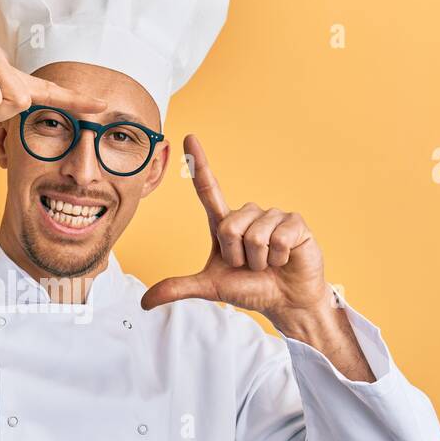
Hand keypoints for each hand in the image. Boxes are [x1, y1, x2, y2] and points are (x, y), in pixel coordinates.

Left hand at [140, 135, 332, 320]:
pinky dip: (279, 257)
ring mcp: (272, 216)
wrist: (285, 301)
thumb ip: (179, 288)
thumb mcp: (211, 288)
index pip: (208, 188)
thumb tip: (144, 303)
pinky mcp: (295, 222)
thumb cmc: (250, 289)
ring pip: (254, 235)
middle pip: (229, 227)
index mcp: (224, 223)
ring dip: (259, 260)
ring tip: (268, 263)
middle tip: (249, 265)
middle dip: (238, 256)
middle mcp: (247, 214)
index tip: (187, 137)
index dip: (198, 164)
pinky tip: (285, 259)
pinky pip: (278, 238)